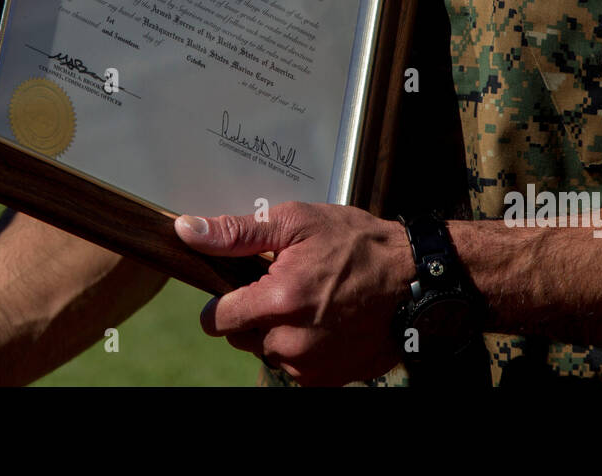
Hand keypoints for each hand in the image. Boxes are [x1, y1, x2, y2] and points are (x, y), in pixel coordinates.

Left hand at [174, 201, 415, 385]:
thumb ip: (237, 232)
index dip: (225, 300)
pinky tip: (325, 323)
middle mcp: (291, 342)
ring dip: (280, 332)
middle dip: (255, 314)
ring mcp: (310, 366)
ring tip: (311, 302)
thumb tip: (187, 231)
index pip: (216, 319)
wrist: (414, 281)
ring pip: (268, 352)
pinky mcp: (328, 380)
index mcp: (278, 300)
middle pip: (241, 336)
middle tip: (288, 287)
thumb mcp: (297, 222)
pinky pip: (295, 368)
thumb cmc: (358, 245)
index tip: (245, 285)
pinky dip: (302, 348)